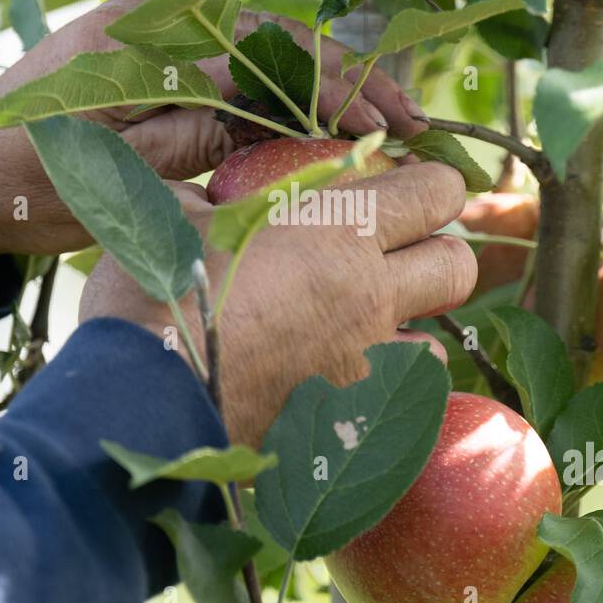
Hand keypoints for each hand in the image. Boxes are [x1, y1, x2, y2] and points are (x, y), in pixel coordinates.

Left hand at [0, 0, 427, 272]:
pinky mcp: (162, 63)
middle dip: (348, 82)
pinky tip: (326, 127)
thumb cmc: (24, 185)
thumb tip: (281, 131)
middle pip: (273, 43)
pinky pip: (236, 73)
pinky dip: (286, 99)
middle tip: (412, 122)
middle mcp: (156, 24)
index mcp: (142, 42)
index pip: (259, 59)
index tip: (388, 127)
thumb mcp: (114, 175)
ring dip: (326, 89)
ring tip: (387, 124)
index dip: (331, 93)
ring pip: (262, 55)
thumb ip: (197, 144)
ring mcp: (159, 39)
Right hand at [79, 163, 474, 446]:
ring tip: (366, 325)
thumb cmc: (154, 290)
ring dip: (413, 327)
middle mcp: (370, 292)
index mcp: (338, 227)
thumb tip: (223, 196)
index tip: (403, 192)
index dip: (429, 186)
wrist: (143, 395)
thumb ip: (225, 199)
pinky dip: (386, 385)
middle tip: (396, 256)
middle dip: (437, 254)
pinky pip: (400, 399)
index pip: (437, 191)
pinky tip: (346, 378)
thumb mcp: (182, 214)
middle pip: (460, 264)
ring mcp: (365, 360)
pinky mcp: (347, 416)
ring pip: (439, 341)